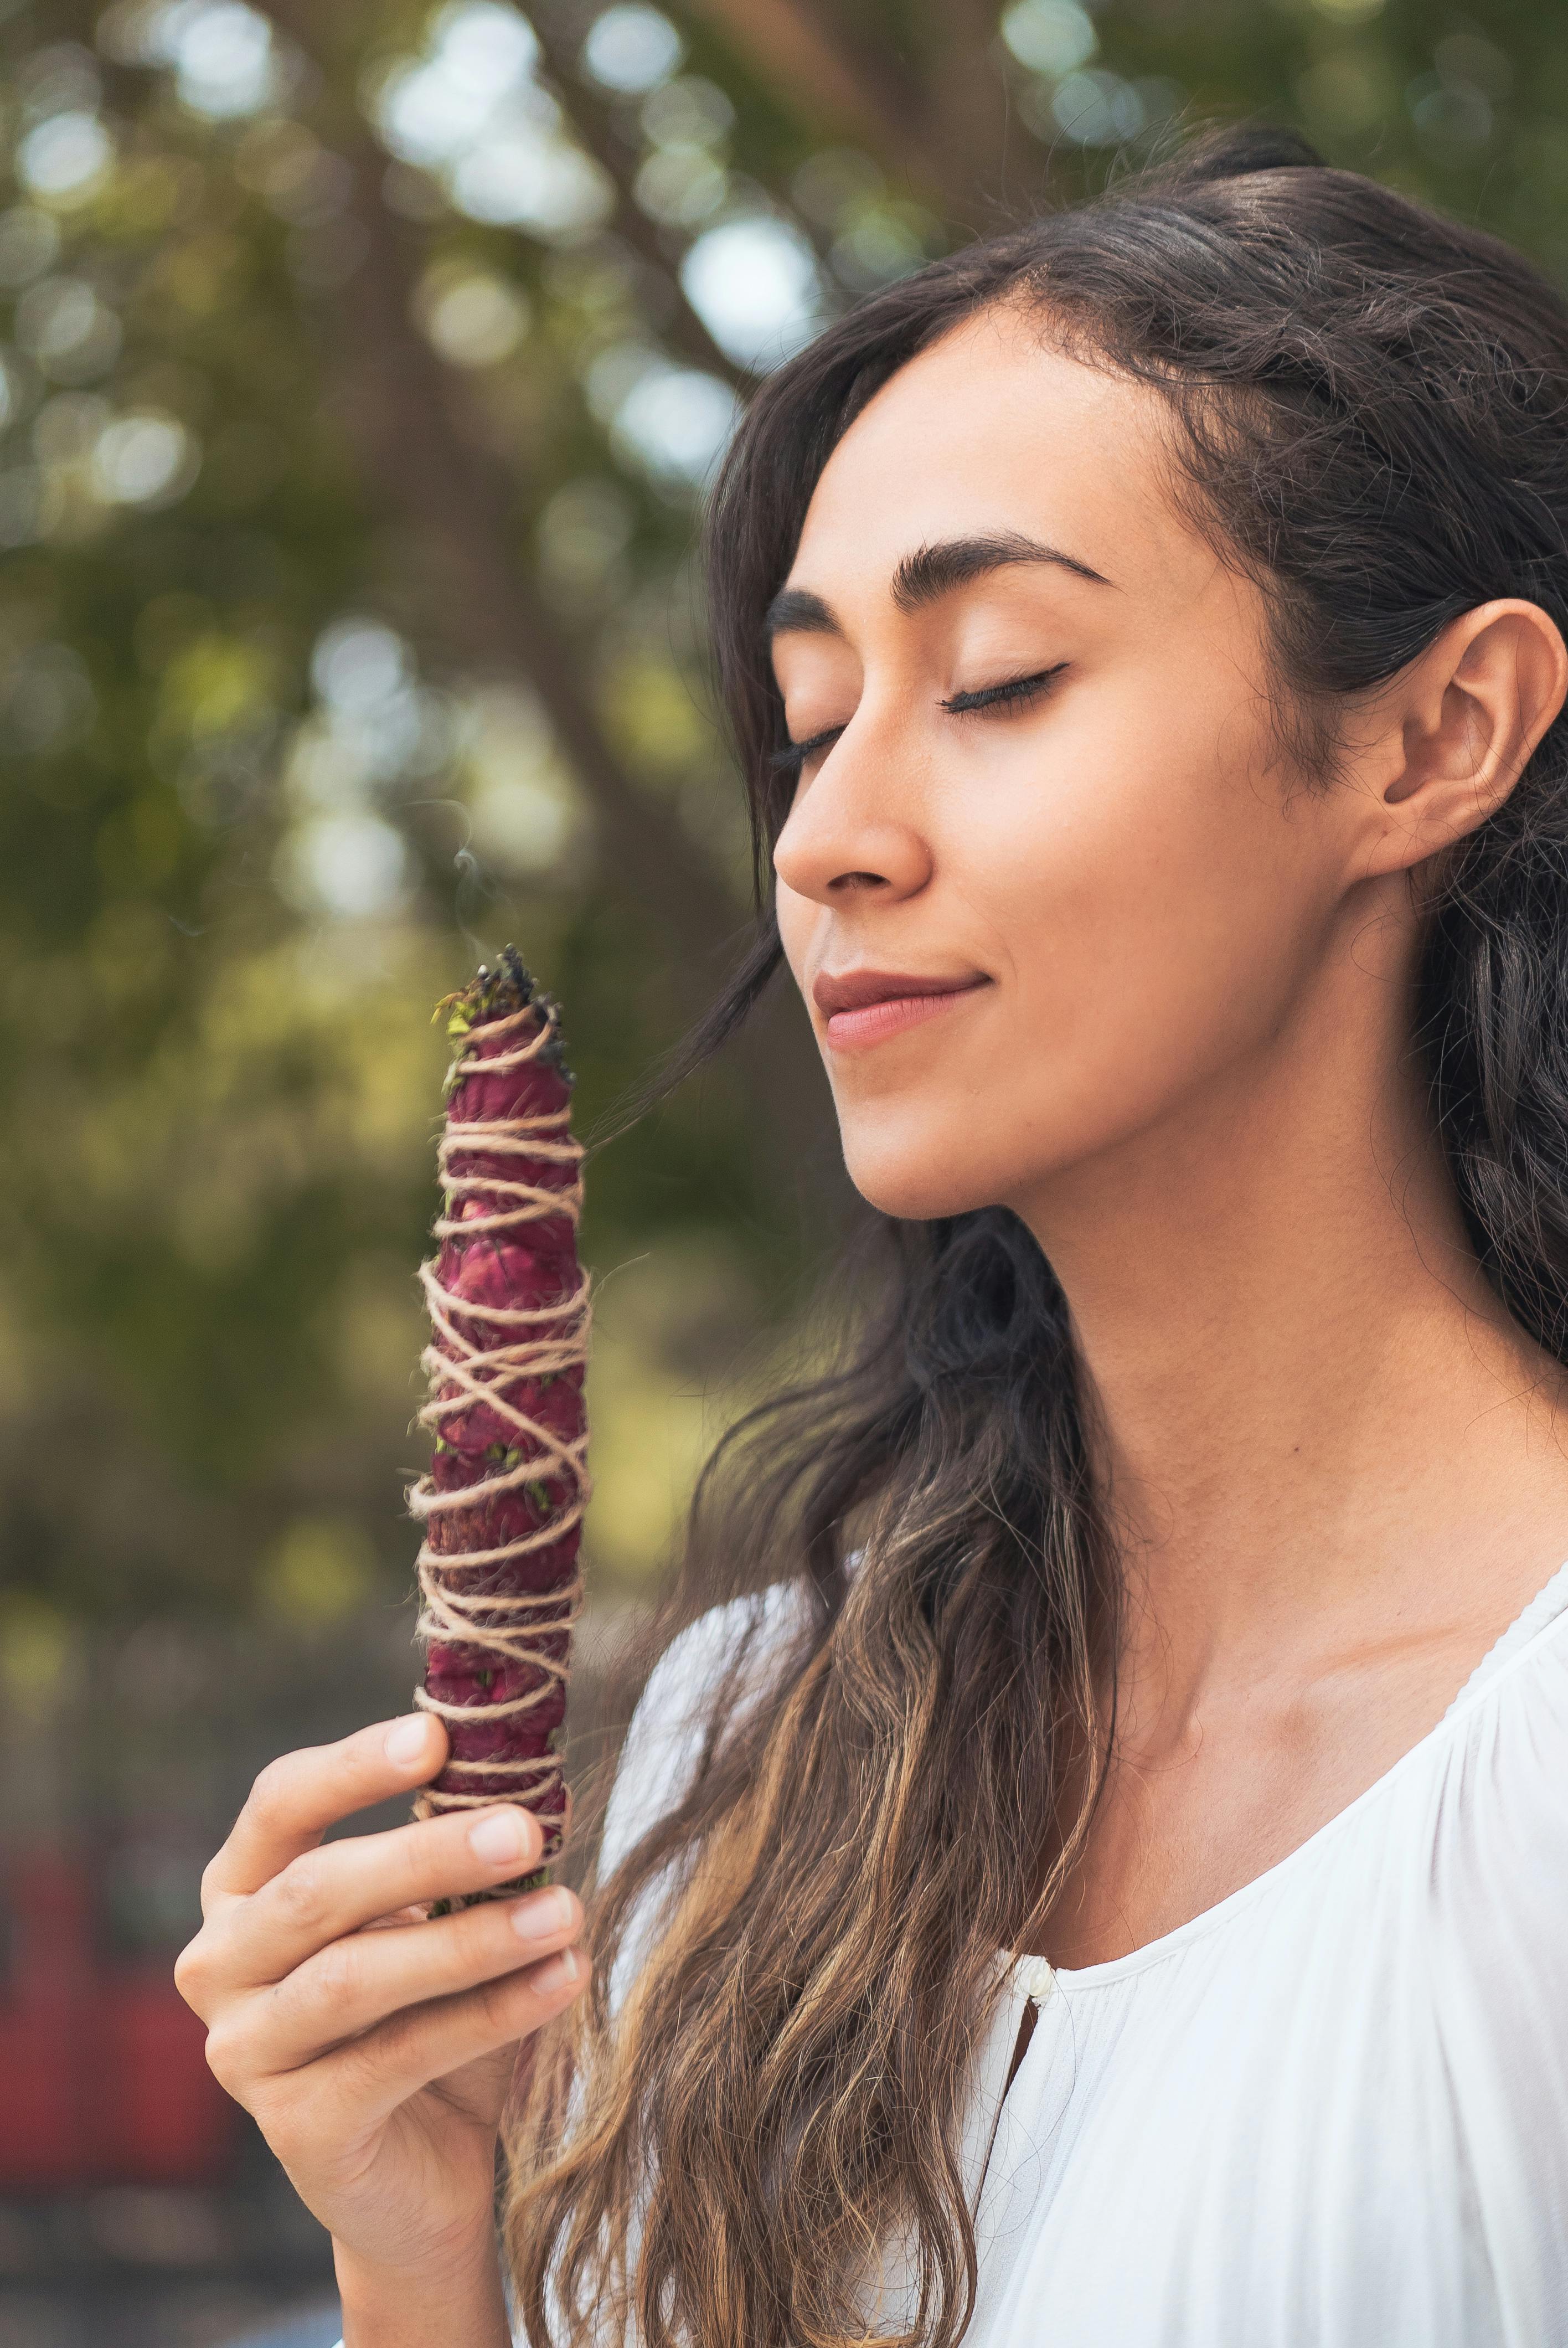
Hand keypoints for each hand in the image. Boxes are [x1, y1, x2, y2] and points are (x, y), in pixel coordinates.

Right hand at [174, 1713, 588, 2288]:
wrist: (435, 2167)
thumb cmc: (437, 2010)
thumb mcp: (443, 1918)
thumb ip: (460, 1855)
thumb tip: (528, 1776)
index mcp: (244, 1887)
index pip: (281, 1803)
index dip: (354, 1765)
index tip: (437, 1736)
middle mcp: (220, 1963)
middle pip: (319, 1889)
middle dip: (429, 1853)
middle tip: (526, 1833)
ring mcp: (243, 2051)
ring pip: (354, 1977)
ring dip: (472, 1940)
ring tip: (565, 1914)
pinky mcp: (293, 2127)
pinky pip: (398, 2056)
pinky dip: (491, 2014)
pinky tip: (561, 1981)